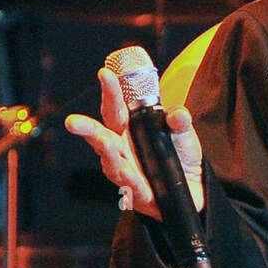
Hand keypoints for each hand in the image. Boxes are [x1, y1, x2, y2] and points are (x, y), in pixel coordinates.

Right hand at [64, 68, 204, 219]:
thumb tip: (177, 114)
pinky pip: (132, 187)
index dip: (110, 91)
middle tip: (71, 120)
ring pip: (112, 161)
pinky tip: (127, 173)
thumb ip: (179, 121)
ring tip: (101, 140)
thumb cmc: (181, 156)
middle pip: (101, 135)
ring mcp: (127, 171)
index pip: (115, 108)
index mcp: (129, 129)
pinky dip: (130, 180)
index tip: (104, 73)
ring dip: (107, 152)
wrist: (195, 189)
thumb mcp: (183, 134)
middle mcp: (122, 149)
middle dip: (86, 128)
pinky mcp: (138, 193)